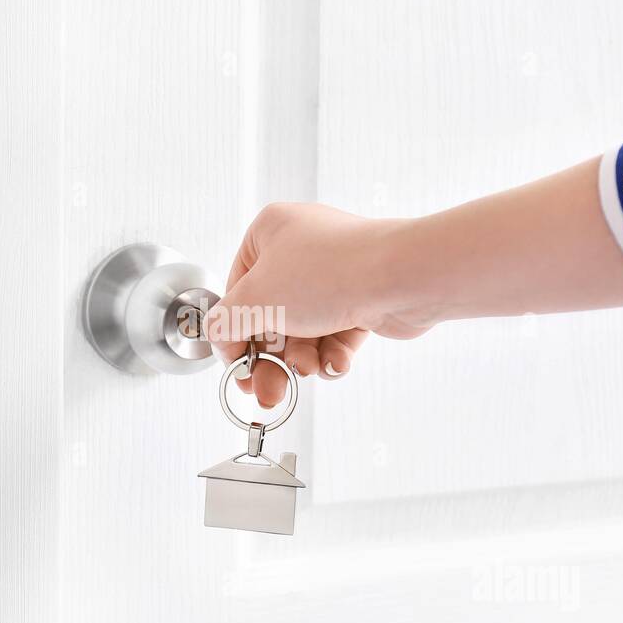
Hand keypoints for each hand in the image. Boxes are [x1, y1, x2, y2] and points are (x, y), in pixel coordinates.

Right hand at [203, 203, 431, 407]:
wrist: (403, 279)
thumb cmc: (332, 273)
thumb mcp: (257, 300)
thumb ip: (225, 322)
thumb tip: (218, 336)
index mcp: (270, 233)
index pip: (238, 290)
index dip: (234, 333)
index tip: (237, 365)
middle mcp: (303, 249)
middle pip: (271, 316)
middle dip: (271, 358)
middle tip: (267, 390)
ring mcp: (336, 274)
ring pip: (304, 330)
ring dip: (303, 358)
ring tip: (309, 370)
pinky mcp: (362, 298)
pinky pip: (335, 334)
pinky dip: (332, 353)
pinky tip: (336, 361)